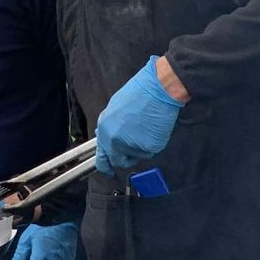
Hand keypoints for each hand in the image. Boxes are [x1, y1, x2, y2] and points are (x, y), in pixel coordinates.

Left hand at [96, 56, 185, 173]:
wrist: (157, 88)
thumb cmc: (138, 94)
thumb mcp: (114, 108)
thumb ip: (109, 127)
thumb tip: (109, 138)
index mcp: (104, 130)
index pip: (103, 159)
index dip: (107, 166)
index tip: (109, 170)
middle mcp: (115, 140)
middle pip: (120, 161)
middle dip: (127, 157)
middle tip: (134, 146)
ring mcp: (132, 145)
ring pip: (138, 155)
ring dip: (142, 147)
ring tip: (145, 126)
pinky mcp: (149, 147)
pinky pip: (151, 151)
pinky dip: (153, 142)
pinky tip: (153, 127)